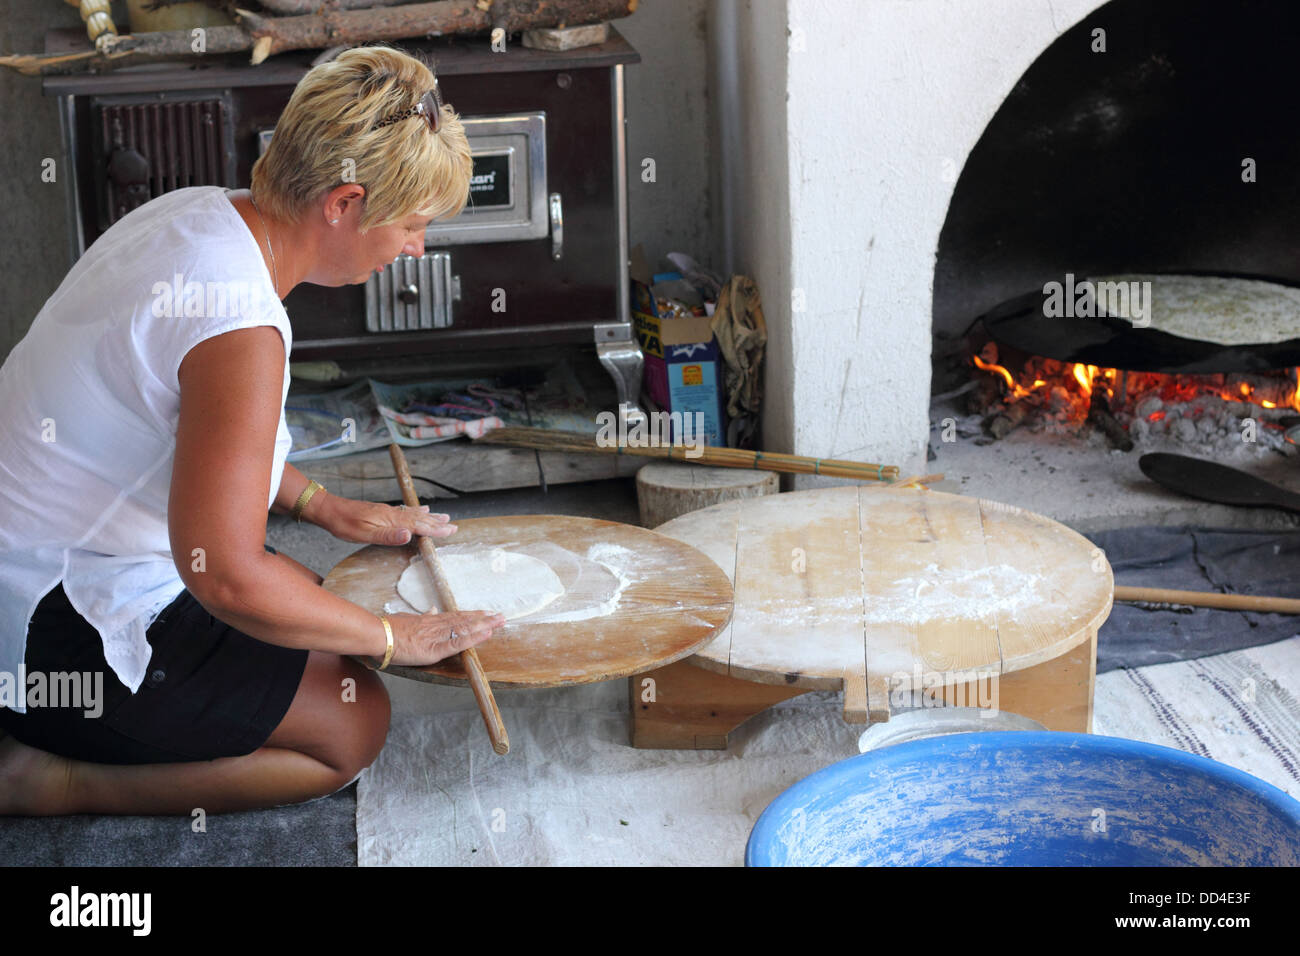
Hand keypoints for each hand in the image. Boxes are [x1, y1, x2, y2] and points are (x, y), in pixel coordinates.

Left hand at [319, 495, 456, 546]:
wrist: (329, 509)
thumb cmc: (344, 524)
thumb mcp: (364, 534)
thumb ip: (387, 536)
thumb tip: (409, 535)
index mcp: (391, 520)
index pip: (418, 525)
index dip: (435, 529)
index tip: (451, 531)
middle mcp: (393, 514)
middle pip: (420, 518)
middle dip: (438, 523)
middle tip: (454, 526)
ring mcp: (388, 511)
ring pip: (415, 514)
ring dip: (431, 517)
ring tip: (444, 517)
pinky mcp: (383, 511)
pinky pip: (406, 511)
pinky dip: (417, 511)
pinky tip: (422, 509)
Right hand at [385, 610, 504, 665]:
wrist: (378, 636)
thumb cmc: (388, 629)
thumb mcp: (407, 618)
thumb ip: (422, 616)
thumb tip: (432, 609)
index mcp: (431, 621)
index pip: (456, 616)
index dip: (473, 615)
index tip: (486, 612)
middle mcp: (437, 625)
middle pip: (465, 620)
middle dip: (484, 618)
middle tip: (502, 616)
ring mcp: (438, 636)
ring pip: (466, 629)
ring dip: (484, 625)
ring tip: (500, 622)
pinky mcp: (435, 649)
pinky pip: (458, 643)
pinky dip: (474, 638)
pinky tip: (486, 634)